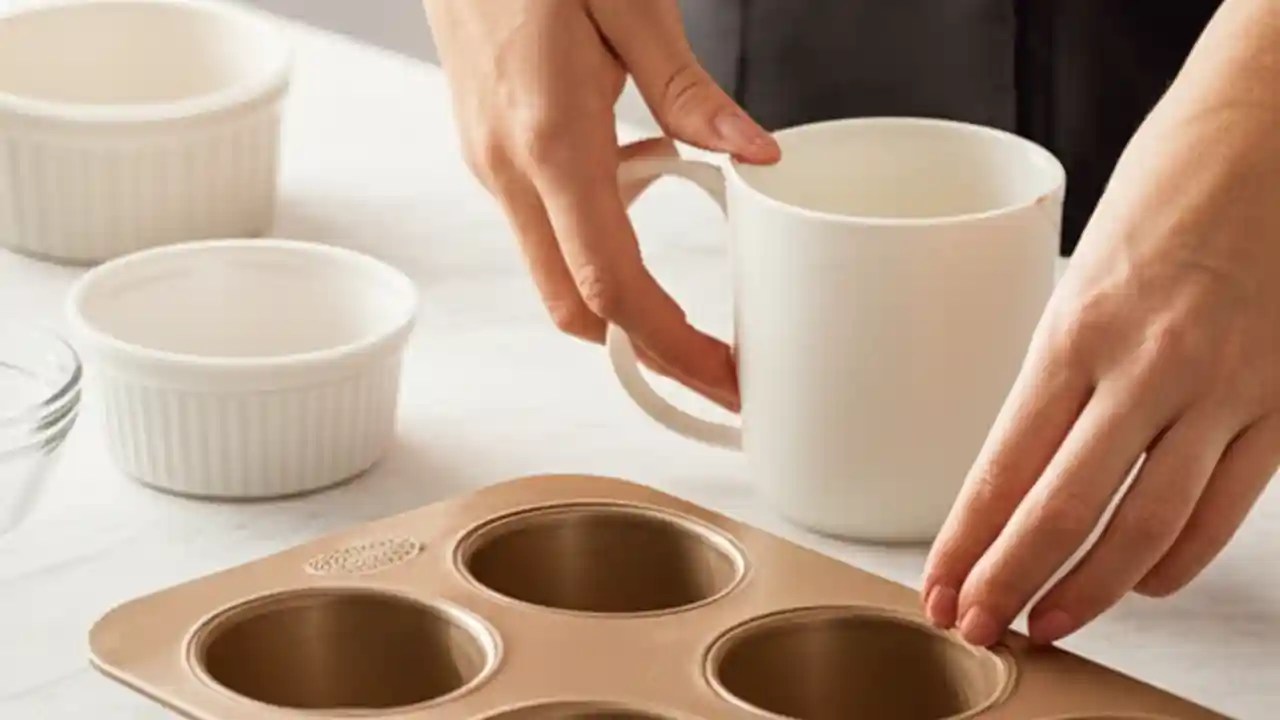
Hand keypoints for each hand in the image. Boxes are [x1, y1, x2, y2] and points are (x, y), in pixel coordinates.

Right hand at [423, 0, 779, 408]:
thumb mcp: (631, 6)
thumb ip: (689, 93)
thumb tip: (755, 155)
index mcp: (550, 138)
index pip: (609, 282)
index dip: (668, 345)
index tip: (719, 376)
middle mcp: (509, 169)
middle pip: (573, 306)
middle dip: (645, 353)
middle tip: (714, 367)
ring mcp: (491, 166)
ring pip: (556, 273)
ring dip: (622, 301)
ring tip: (692, 300)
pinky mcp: (490, 153)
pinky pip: (545, 227)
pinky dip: (598, 244)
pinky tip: (642, 191)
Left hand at [922, 0, 1279, 646]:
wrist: (1273, 133)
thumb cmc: (1168, 188)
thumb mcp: (1083, 274)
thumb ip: (1061, 371)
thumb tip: (1025, 459)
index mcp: (1078, 328)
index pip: (1005, 466)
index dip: (967, 541)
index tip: (940, 586)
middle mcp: (1149, 367)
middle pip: (1066, 511)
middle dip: (1012, 582)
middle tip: (979, 627)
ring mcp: (1226, 389)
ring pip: (1149, 528)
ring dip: (1092, 589)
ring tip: (1049, 622)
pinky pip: (1227, 508)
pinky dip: (1179, 558)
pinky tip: (1145, 579)